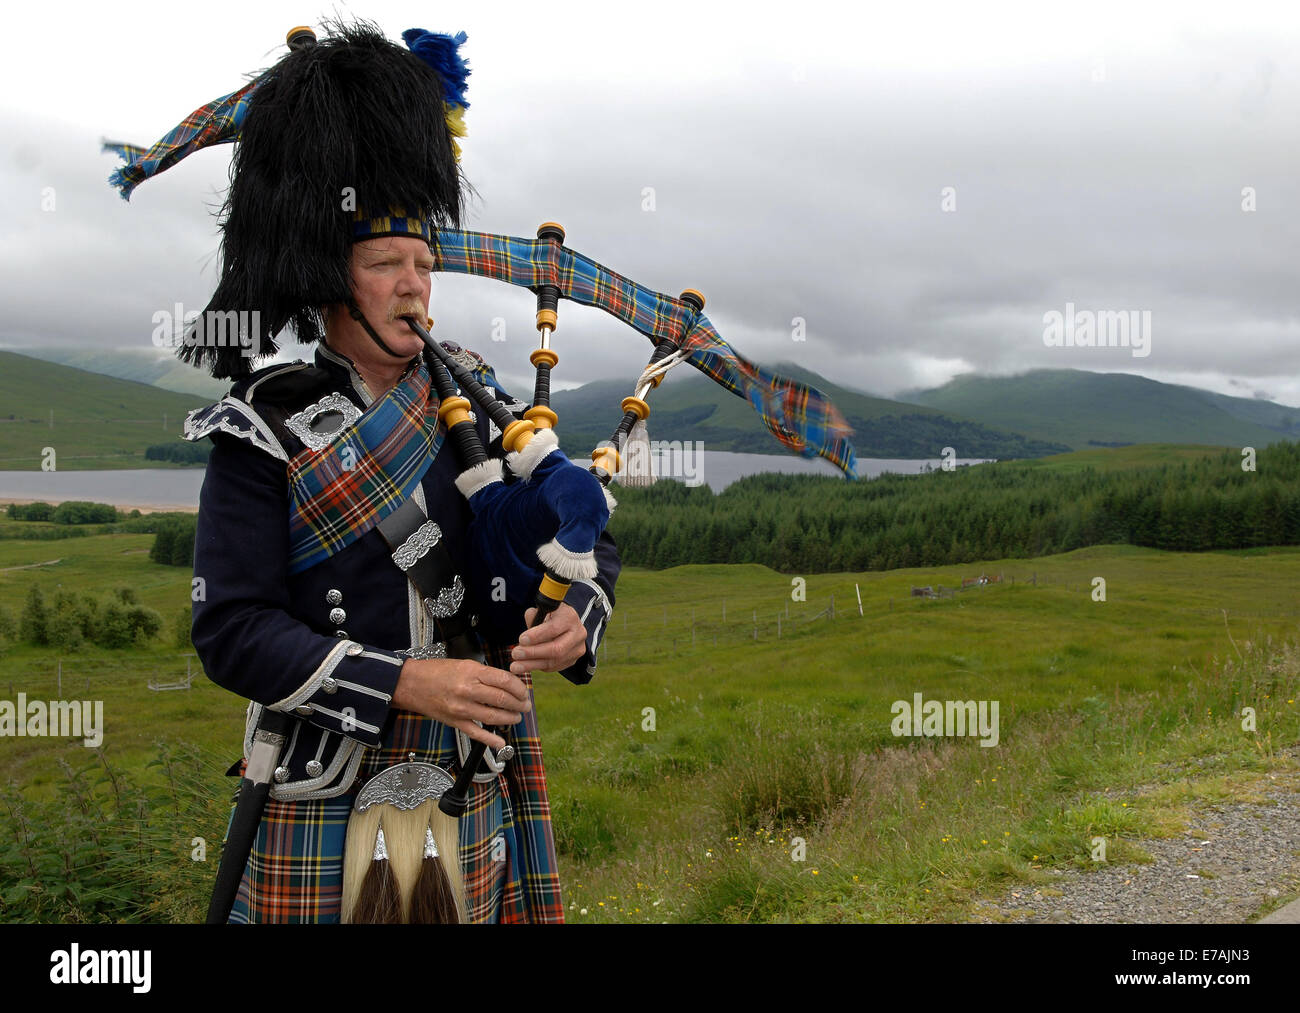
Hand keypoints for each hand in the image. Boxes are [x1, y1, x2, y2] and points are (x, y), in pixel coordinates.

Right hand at [392, 657, 530, 749]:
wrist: (410, 683)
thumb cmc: (436, 672)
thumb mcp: (464, 664)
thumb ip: (485, 674)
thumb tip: (506, 683)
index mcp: (471, 672)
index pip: (505, 680)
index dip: (519, 688)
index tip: (524, 691)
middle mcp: (467, 690)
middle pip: (502, 699)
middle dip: (519, 704)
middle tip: (525, 705)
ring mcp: (461, 708)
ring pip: (493, 716)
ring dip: (509, 718)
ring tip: (516, 717)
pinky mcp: (454, 722)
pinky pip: (476, 733)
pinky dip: (491, 740)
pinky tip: (501, 742)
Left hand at [511, 604, 585, 675]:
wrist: (566, 624)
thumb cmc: (550, 616)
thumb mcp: (542, 611)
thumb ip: (533, 618)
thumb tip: (524, 638)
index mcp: (569, 617)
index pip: (554, 629)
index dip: (537, 636)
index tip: (521, 640)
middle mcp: (578, 633)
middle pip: (556, 649)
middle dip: (533, 653)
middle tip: (515, 654)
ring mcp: (577, 648)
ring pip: (554, 661)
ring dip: (532, 664)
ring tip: (515, 666)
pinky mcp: (573, 660)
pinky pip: (554, 667)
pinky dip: (539, 666)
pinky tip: (526, 665)